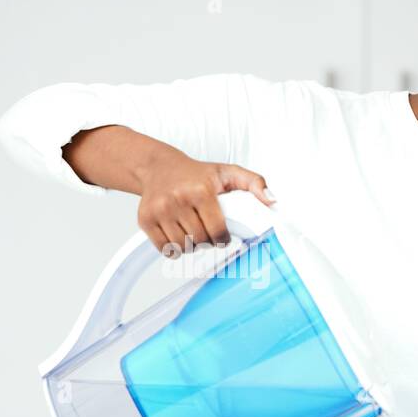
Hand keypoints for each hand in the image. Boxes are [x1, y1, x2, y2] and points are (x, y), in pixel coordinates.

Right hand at [137, 149, 275, 257]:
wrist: (158, 167)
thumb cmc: (196, 173)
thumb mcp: (228, 172)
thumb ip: (254, 183)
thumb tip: (272, 202)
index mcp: (200, 190)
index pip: (217, 231)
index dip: (222, 239)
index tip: (223, 237)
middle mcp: (178, 199)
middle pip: (200, 240)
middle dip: (207, 241)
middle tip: (208, 233)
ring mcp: (159, 210)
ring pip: (182, 247)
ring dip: (191, 246)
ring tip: (194, 233)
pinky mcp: (145, 219)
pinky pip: (164, 248)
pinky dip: (173, 249)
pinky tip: (179, 236)